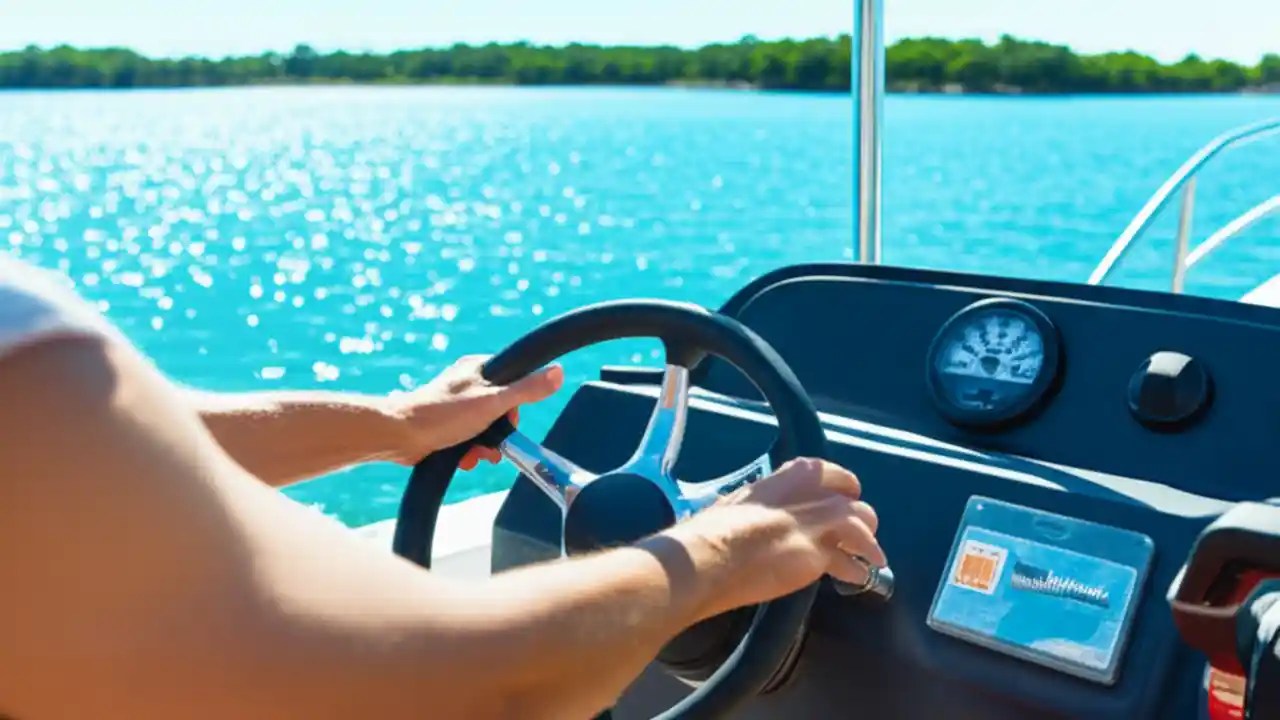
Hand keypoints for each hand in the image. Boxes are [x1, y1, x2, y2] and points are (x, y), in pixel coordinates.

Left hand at [384, 355, 563, 467]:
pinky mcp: (444, 424)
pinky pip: (467, 438)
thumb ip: (526, 390)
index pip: (514, 381)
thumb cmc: (443, 415)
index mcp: (478, 368)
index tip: (509, 420)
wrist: (400, 436)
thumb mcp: (494, 402)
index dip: (516, 405)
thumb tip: (558, 372)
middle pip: (500, 409)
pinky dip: (468, 450)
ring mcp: (455, 405)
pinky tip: (462, 457)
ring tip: (474, 454)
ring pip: (484, 427)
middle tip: (491, 443)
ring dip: (484, 446)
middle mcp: (466, 383)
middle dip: (499, 432)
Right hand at [676, 458, 883, 616]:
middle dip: (859, 518)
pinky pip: (854, 559)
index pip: (835, 475)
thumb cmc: (716, 529)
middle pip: (855, 501)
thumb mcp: (744, 501)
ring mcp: (820, 521)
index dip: (842, 492)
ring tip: (870, 558)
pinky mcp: (822, 553)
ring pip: (863, 525)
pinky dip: (859, 568)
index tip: (841, 503)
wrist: (712, 555)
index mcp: (793, 474)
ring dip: (868, 543)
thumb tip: (767, 514)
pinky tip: (859, 576)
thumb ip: (767, 503)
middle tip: (855, 535)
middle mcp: (813, 491)